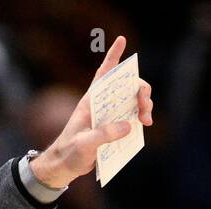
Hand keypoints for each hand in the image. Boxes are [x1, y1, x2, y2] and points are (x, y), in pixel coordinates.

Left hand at [29, 35, 153, 188]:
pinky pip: (133, 118)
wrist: (63, 168)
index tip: (121, 39)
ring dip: (145, 106)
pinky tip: (144, 127)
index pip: (103, 74)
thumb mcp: (84, 144)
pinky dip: (141, 119)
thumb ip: (104, 134)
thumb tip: (129, 125)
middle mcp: (102, 105)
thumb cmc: (68, 153)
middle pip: (128, 87)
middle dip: (141, 91)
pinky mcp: (114, 128)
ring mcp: (109, 116)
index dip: (113, 57)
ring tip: (146, 121)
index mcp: (91, 102)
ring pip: (134, 101)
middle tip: (144, 109)